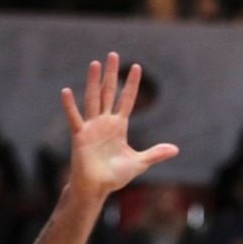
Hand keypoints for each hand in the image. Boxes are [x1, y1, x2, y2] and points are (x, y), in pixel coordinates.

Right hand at [60, 53, 177, 200]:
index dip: (131, 84)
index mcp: (118, 126)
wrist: (97, 189)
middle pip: (108, 93)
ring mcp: (91, 127)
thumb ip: (155, 154)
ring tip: (94, 63)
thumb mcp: (139, 163)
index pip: (126, 100)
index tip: (136, 67)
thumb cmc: (114, 176)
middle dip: (111, 74)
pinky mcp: (80, 136)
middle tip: (113, 54)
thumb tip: (175, 149)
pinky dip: (70, 106)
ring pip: (92, 99)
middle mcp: (104, 122)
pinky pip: (74, 118)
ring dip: (93, 81)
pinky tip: (67, 91)